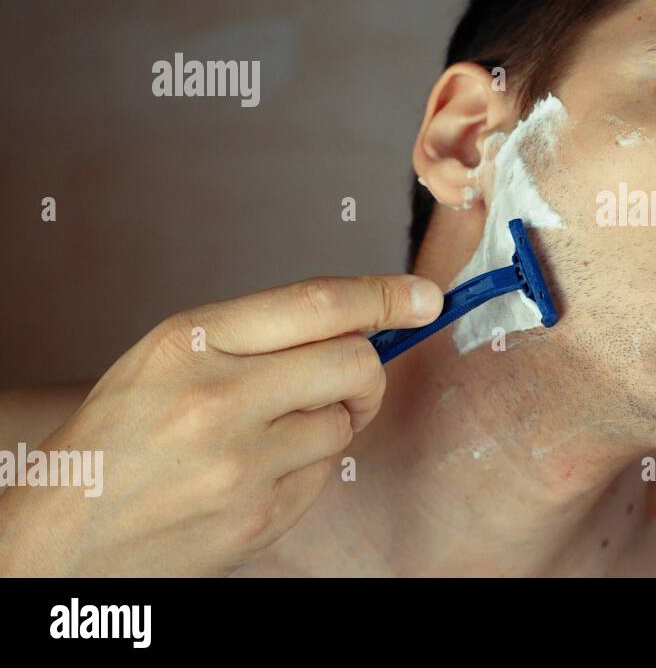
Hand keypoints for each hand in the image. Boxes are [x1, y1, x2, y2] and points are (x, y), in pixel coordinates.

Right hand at [0, 275, 440, 575]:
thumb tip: (362, 317)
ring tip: (268, 436)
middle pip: (353, 362)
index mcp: (190, 342)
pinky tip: (255, 476)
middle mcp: (217, 399)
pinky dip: (305, 472)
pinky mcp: (259, 517)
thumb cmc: (122, 434)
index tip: (421, 298)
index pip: (317, 303)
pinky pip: (325, 477)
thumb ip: (259, 333)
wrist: (64, 532)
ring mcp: (241, 465)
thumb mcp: (170, 356)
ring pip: (344, 424)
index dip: (383, 295)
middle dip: (366, 369)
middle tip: (347, 381)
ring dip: (327, 425)